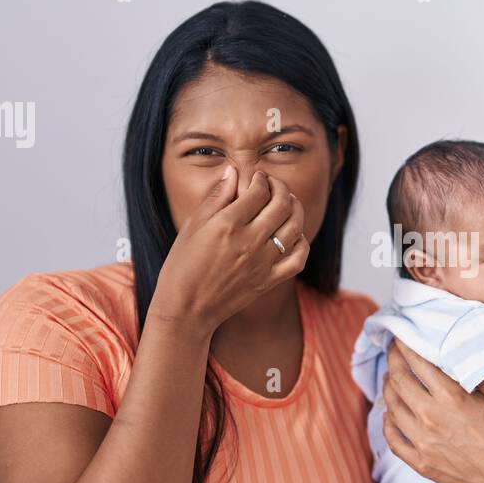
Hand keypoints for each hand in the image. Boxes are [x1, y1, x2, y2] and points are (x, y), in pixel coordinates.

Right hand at [148, 165, 307, 339]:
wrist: (186, 309)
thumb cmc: (182, 266)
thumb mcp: (192, 226)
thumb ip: (216, 197)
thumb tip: (233, 172)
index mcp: (227, 224)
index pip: (259, 190)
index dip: (261, 179)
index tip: (258, 178)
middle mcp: (249, 241)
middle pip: (282, 204)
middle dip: (281, 188)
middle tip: (274, 186)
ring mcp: (262, 263)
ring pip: (295, 228)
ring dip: (295, 210)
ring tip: (287, 204)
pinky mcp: (269, 281)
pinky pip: (298, 259)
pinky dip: (301, 242)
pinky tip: (294, 234)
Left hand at [381, 339, 483, 482]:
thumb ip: (469, 379)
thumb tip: (453, 360)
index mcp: (451, 396)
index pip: (417, 362)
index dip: (405, 347)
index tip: (401, 339)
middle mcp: (432, 416)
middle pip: (399, 381)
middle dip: (393, 362)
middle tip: (392, 353)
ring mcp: (424, 442)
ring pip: (392, 408)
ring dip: (389, 390)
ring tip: (391, 381)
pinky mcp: (422, 464)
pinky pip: (393, 440)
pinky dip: (387, 424)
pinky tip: (389, 416)